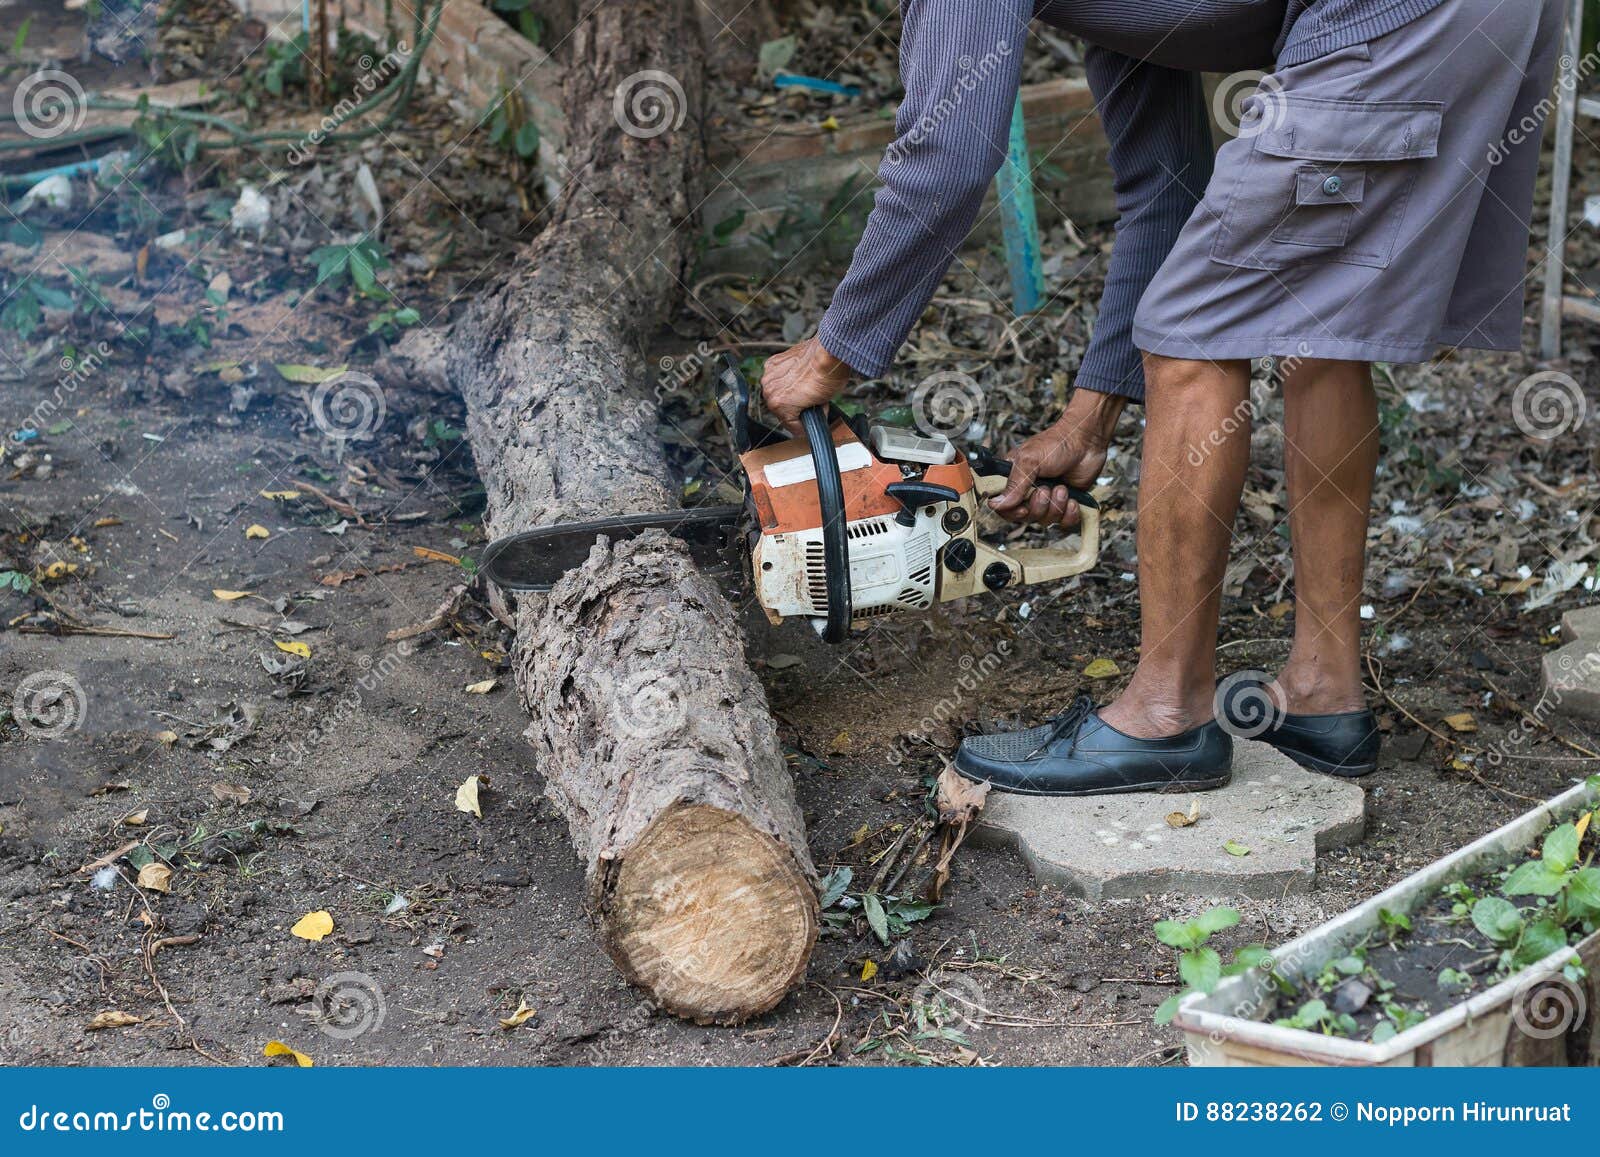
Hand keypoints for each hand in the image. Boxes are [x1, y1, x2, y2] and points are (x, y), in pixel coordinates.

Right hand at [760, 337, 853, 435]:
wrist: (830, 353)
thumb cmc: (828, 377)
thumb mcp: (822, 405)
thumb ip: (812, 413)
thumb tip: (813, 414)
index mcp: (778, 405)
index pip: (790, 424)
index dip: (803, 425)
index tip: (810, 423)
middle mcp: (770, 390)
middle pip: (781, 408)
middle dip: (796, 408)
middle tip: (811, 404)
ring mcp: (770, 375)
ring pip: (778, 392)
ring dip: (790, 393)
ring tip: (807, 389)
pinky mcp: (774, 362)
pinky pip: (778, 376)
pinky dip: (787, 378)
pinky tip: (800, 377)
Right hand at [989, 390, 1124, 527]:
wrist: (1087, 442)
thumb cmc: (1057, 444)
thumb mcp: (1030, 460)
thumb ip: (1014, 484)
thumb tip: (997, 504)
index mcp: (1014, 478)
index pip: (1002, 505)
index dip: (1011, 511)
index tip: (1023, 508)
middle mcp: (1028, 491)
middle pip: (1024, 516)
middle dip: (1038, 507)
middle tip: (1046, 490)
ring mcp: (1047, 498)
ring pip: (1044, 520)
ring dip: (1055, 507)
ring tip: (1062, 488)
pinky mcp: (1065, 504)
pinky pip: (1063, 523)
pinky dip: (1069, 515)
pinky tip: (1073, 500)